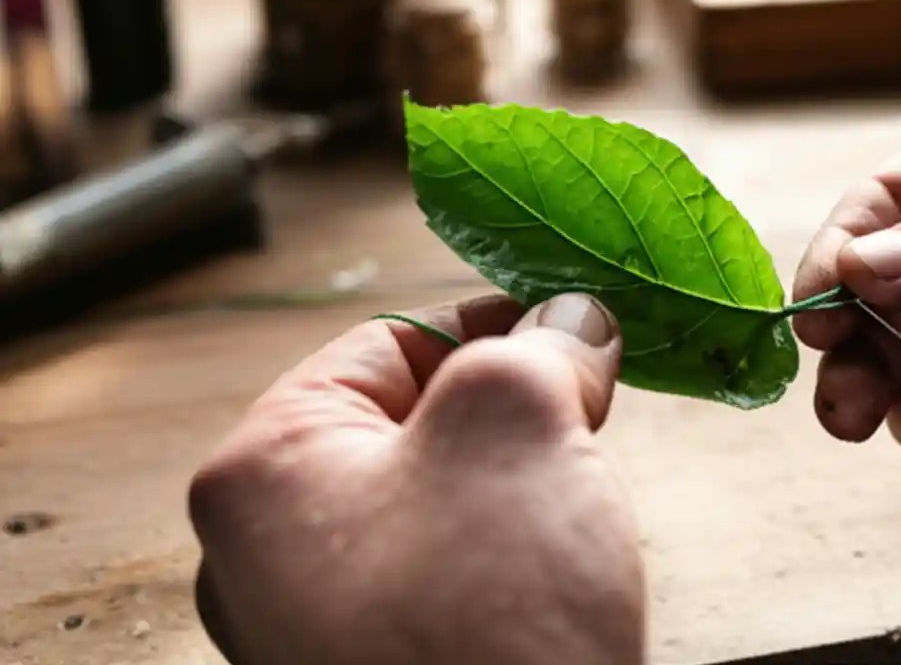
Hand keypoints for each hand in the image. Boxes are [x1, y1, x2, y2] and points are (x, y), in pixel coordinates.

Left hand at [188, 294, 644, 664]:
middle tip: (591, 406)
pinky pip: (453, 578)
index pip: (387, 344)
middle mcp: (274, 553)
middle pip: (412, 424)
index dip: (493, 318)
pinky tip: (560, 573)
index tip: (576, 323)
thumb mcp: (515, 427)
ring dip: (520, 483)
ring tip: (579, 499)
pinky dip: (514, 555)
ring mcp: (326, 626)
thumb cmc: (488, 616)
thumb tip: (572, 324)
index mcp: (264, 472)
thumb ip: (539, 348)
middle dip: (513, 407)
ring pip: (441, 503)